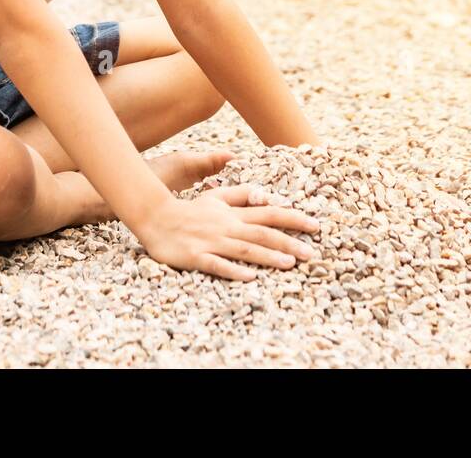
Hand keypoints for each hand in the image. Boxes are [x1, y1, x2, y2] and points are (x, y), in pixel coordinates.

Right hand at [132, 184, 321, 281]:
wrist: (155, 217)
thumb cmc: (188, 210)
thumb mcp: (215, 197)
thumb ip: (240, 195)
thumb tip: (266, 194)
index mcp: (233, 214)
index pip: (269, 213)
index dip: (293, 218)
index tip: (315, 225)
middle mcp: (226, 227)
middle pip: (262, 233)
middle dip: (289, 242)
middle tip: (312, 253)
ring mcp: (211, 242)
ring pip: (245, 249)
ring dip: (268, 256)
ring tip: (290, 263)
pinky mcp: (196, 257)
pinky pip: (217, 264)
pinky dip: (234, 269)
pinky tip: (250, 276)